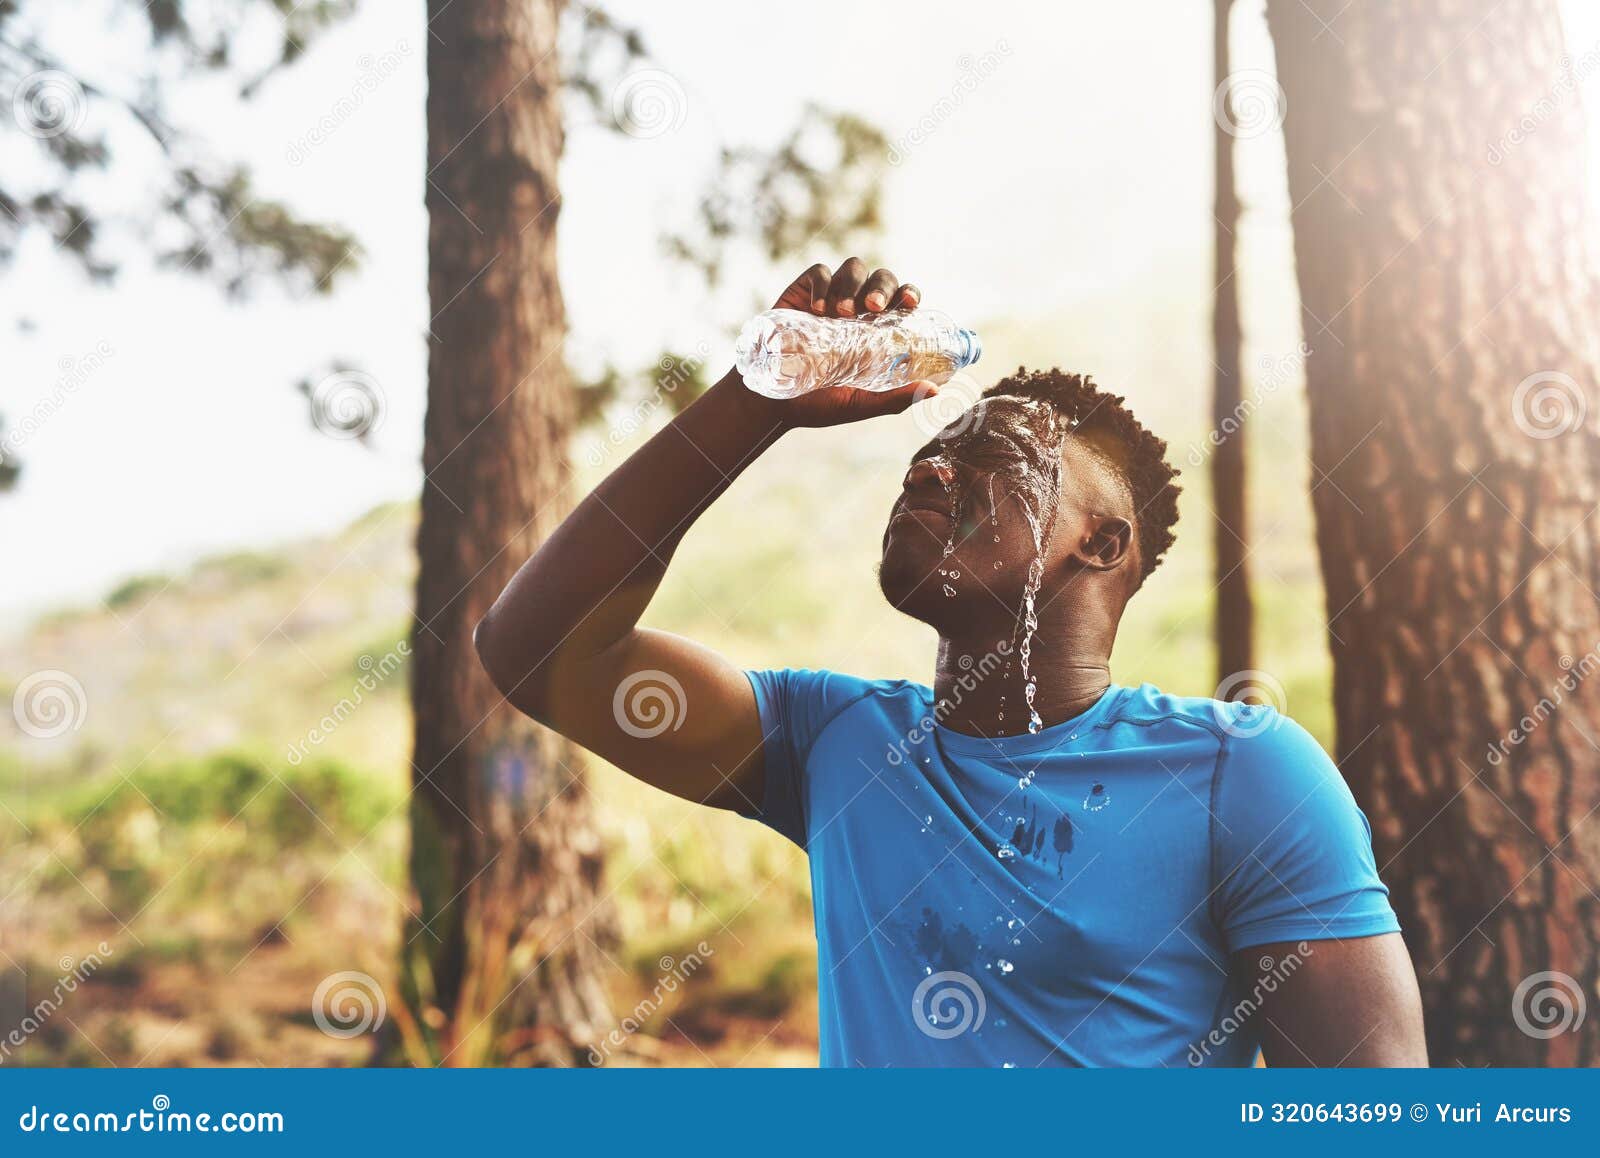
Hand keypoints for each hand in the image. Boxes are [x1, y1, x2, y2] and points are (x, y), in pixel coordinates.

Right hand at [748, 258, 936, 428]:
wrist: (771, 403)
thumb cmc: (818, 403)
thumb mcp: (859, 404)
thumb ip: (895, 398)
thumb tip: (935, 391)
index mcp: (877, 330)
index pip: (903, 300)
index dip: (910, 294)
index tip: (911, 303)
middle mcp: (858, 309)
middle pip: (882, 278)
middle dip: (883, 286)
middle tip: (873, 307)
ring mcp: (831, 298)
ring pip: (854, 268)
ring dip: (852, 285)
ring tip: (840, 312)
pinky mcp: (802, 292)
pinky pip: (820, 272)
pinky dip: (822, 284)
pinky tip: (816, 308)